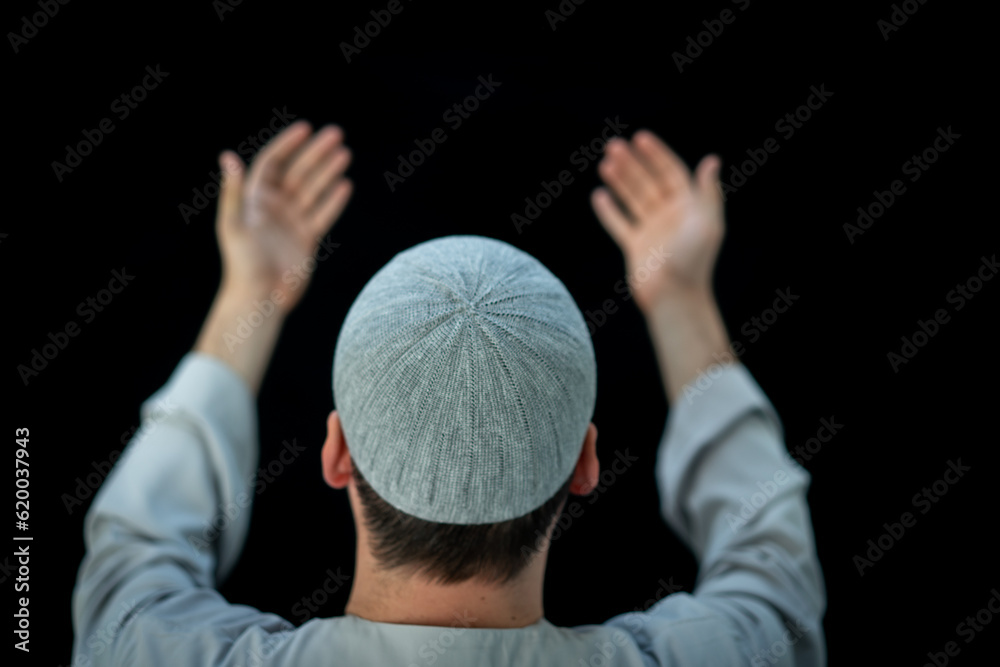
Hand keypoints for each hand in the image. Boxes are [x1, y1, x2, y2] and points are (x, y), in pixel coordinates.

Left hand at [215, 120, 352, 312]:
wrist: (260, 299)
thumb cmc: (241, 263)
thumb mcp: (232, 225)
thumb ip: (233, 192)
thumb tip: (228, 157)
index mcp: (255, 200)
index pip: (274, 163)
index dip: (288, 144)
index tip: (306, 129)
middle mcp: (275, 207)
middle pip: (299, 172)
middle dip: (316, 153)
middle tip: (336, 134)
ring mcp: (292, 222)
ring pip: (314, 190)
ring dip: (329, 172)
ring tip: (345, 154)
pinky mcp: (307, 239)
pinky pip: (323, 214)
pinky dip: (334, 201)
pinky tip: (346, 185)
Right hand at [591, 130, 723, 312]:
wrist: (674, 297)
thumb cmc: (693, 261)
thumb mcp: (706, 222)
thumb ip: (707, 192)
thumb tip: (711, 160)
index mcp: (689, 208)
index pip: (671, 173)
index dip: (656, 155)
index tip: (640, 138)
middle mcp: (670, 216)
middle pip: (649, 182)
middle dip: (632, 163)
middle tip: (613, 145)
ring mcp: (652, 231)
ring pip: (633, 199)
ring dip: (620, 181)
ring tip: (605, 163)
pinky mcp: (635, 247)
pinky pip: (619, 224)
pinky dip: (608, 210)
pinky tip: (599, 195)